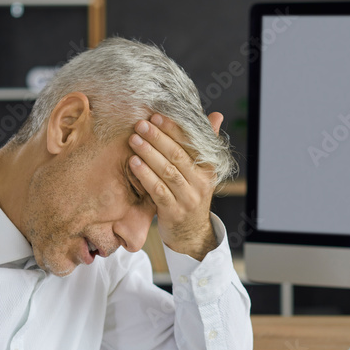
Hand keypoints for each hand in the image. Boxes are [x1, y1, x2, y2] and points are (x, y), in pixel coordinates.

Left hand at [128, 111, 223, 259]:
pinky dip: (145, 176)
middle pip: (178, 156)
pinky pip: (158, 191)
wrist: (191, 233)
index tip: (156, 116)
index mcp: (208, 169)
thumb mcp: (201, 172)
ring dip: (149, 154)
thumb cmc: (191, 195)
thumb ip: (203, 144)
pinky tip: (134, 164)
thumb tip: (216, 115)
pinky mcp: (174, 212)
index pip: (192, 144)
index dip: (174, 129)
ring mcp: (188, 199)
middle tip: (141, 125)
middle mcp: (200, 183)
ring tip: (134, 140)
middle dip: (158, 138)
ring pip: (167, 172)